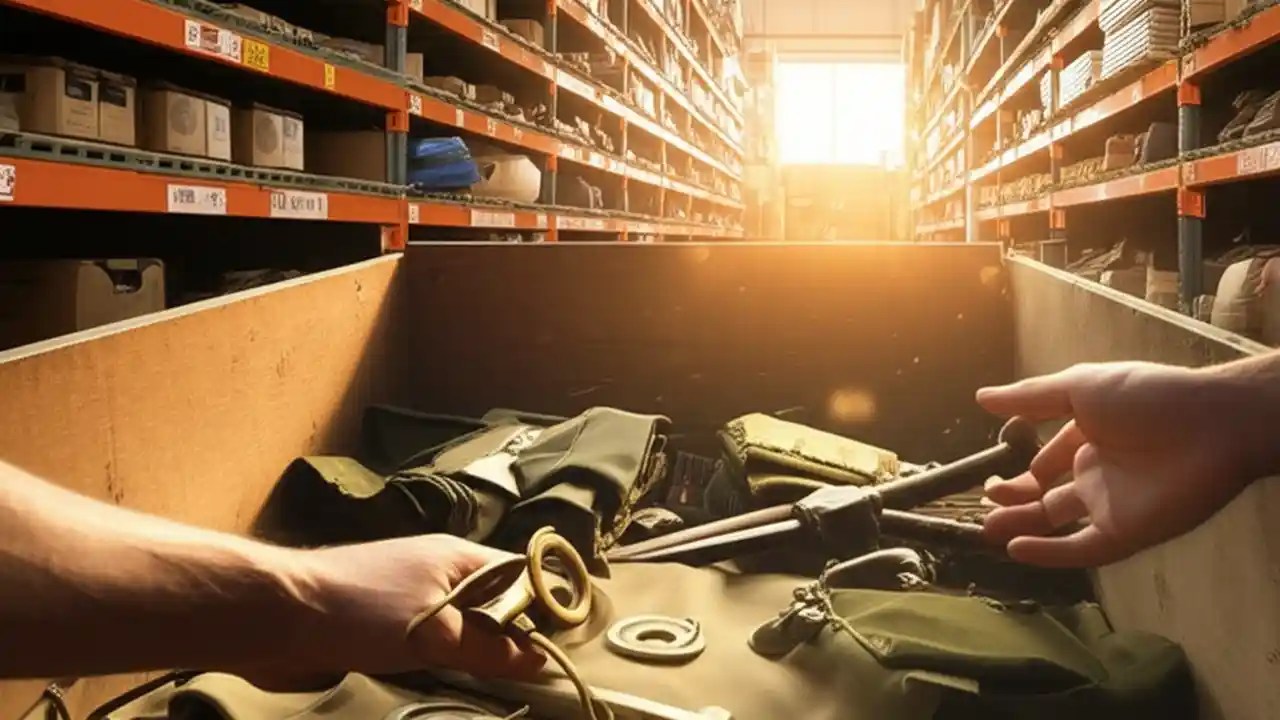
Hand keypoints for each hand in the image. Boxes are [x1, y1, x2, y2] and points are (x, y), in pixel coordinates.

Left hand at [242, 534, 544, 686]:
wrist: (276, 615)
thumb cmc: (361, 611)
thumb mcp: (434, 633)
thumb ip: (488, 648)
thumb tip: (539, 658)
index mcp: (457, 557)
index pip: (519, 574)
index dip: (544, 604)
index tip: (566, 642)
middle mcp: (436, 570)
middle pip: (492, 602)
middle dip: (512, 635)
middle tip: (536, 674)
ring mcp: (407, 594)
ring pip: (459, 624)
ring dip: (475, 652)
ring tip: (499, 684)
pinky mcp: (381, 621)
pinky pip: (427, 640)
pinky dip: (441, 660)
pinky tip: (448, 683)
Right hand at [976, 362, 1259, 567]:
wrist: (1211, 425)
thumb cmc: (1148, 397)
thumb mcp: (1080, 387)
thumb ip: (1031, 398)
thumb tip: (981, 398)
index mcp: (1089, 438)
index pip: (1047, 461)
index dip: (1021, 471)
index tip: (991, 478)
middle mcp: (1097, 473)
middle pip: (1047, 496)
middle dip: (1014, 503)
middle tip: (984, 508)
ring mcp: (1110, 505)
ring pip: (1058, 524)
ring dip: (1023, 529)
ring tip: (988, 532)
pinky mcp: (1125, 533)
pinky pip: (1083, 550)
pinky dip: (1050, 554)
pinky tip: (1017, 550)